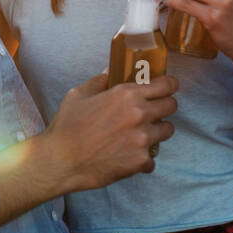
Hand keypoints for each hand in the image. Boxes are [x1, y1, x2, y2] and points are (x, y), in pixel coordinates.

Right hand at [40, 71, 178, 192]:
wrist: (60, 161)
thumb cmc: (66, 127)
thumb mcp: (78, 95)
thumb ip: (99, 81)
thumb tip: (109, 71)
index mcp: (126, 94)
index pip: (166, 85)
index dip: (169, 85)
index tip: (167, 88)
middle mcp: (139, 114)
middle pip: (171, 106)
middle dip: (164, 107)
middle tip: (153, 112)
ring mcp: (142, 138)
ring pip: (167, 131)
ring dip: (157, 132)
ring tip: (140, 136)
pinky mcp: (140, 161)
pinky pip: (153, 159)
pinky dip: (142, 160)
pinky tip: (127, 157)